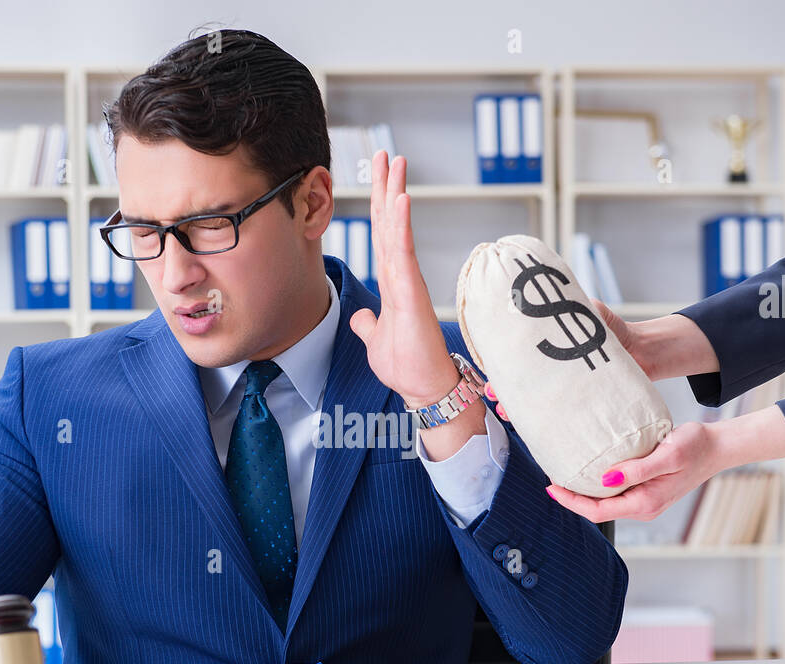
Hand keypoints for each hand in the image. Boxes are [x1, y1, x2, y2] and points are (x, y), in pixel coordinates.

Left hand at [348, 150, 458, 407]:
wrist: (424, 388)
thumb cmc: (406, 365)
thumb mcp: (376, 340)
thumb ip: (368, 324)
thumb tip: (360, 317)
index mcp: (392, 282)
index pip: (382, 235)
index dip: (379, 205)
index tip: (379, 177)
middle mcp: (401, 275)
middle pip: (391, 223)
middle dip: (387, 187)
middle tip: (387, 154)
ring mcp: (408, 281)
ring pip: (398, 229)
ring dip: (395, 194)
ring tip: (396, 163)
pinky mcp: (412, 292)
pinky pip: (404, 252)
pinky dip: (402, 225)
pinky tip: (402, 200)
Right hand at [482, 300, 651, 424]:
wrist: (644, 351)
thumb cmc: (614, 330)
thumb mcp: (587, 311)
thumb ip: (568, 306)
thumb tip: (549, 294)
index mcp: (548, 349)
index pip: (517, 358)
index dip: (500, 365)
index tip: (490, 369)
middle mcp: (552, 372)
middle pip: (519, 383)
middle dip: (502, 390)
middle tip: (493, 393)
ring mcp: (564, 390)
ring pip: (534, 402)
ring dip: (516, 409)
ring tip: (506, 412)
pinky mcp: (579, 404)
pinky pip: (558, 415)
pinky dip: (543, 421)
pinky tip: (533, 425)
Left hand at [543, 421, 722, 522]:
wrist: (717, 447)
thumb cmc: (695, 448)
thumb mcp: (667, 455)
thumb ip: (637, 470)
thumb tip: (605, 479)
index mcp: (644, 503)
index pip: (597, 510)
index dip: (570, 501)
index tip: (551, 487)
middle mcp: (643, 507)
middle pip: (597, 510)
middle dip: (571, 497)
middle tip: (550, 477)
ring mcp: (644, 501)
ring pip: (605, 502)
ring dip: (583, 492)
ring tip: (564, 473)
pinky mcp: (645, 491)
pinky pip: (615, 493)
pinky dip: (597, 484)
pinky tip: (588, 470)